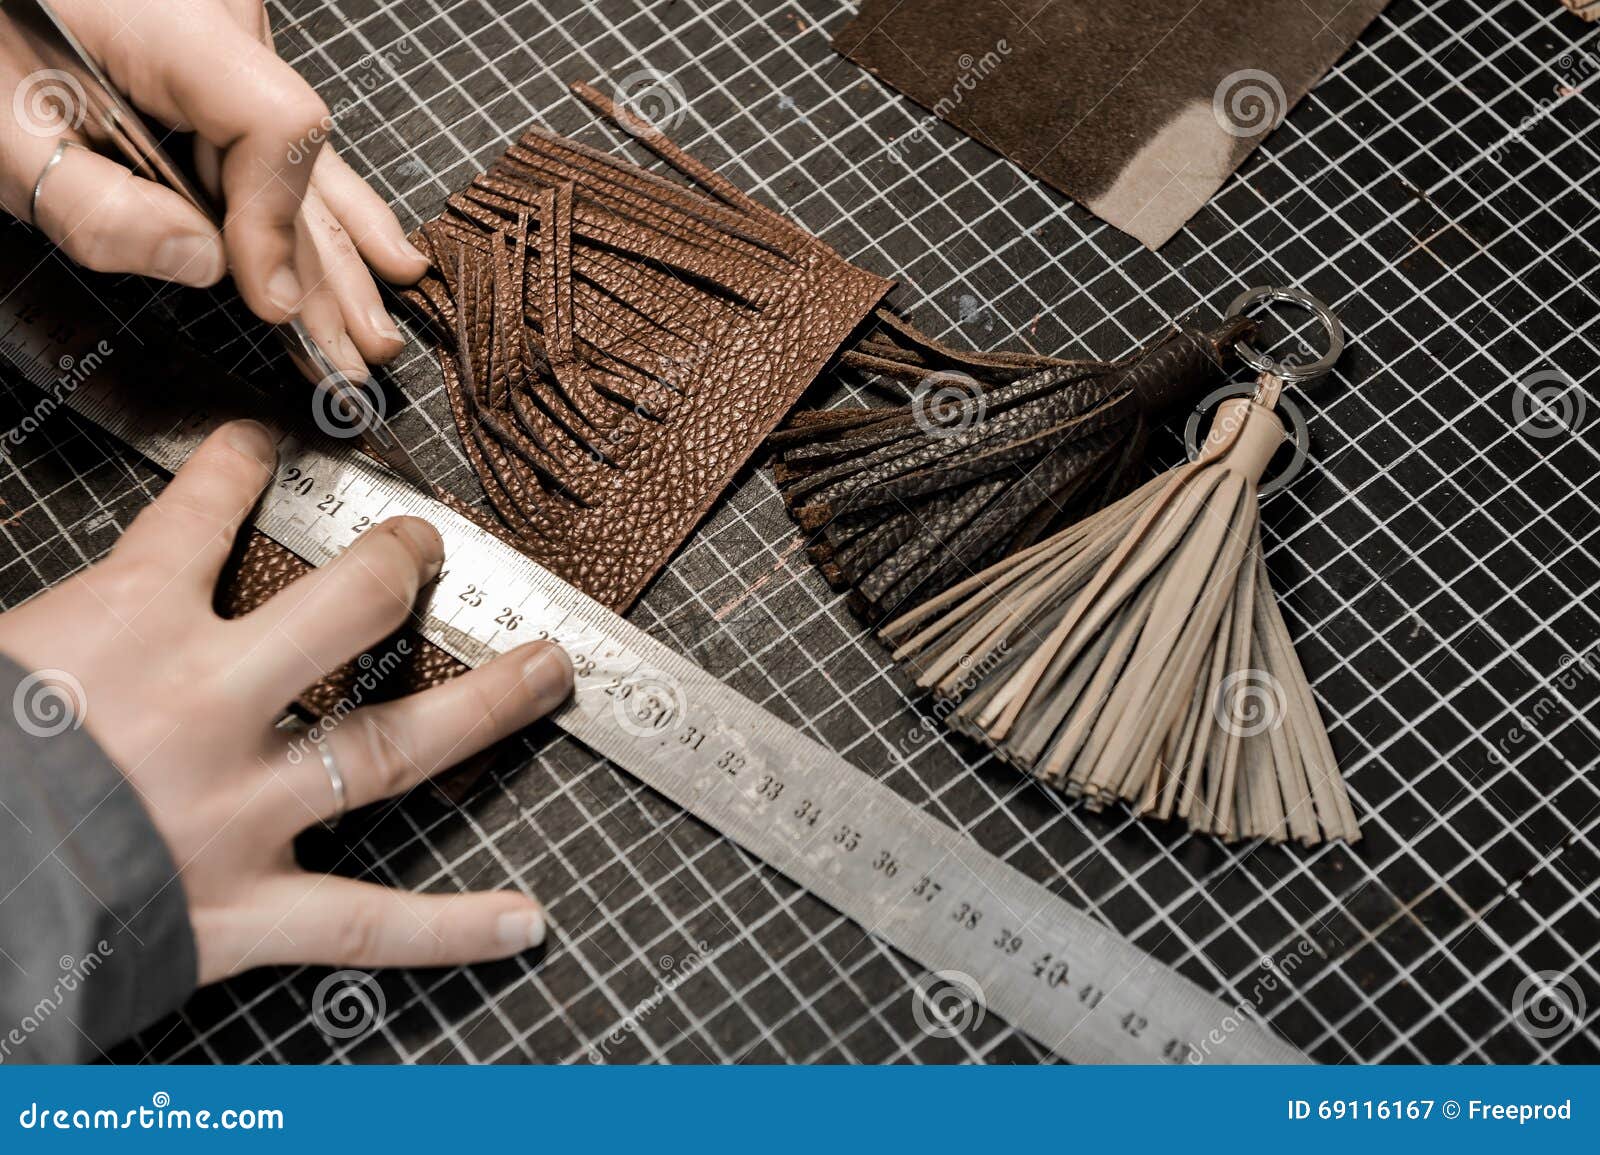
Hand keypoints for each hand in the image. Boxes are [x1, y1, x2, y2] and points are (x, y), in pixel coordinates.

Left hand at [0, 0, 427, 376]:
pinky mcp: (223, 70)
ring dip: (336, 260)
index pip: (275, 127)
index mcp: (175, 22)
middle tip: (352, 356)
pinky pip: (286, 152)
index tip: (269, 305)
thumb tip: (203, 264)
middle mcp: (224, 25)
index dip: (276, 226)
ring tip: (373, 336)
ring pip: (304, 169)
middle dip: (326, 273)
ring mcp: (233, 45)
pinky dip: (328, 213)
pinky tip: (385, 256)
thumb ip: (93, 205)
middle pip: (301, 166)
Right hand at [0, 422, 571, 981]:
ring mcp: (238, 811)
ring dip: (482, 708)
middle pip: (343, 611)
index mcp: (121, 631)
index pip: (196, 519)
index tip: (262, 449)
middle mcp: (203, 709)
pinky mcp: (243, 911)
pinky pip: (366, 920)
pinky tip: (525, 919)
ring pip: (387, 747)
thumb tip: (69, 612)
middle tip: (431, 545)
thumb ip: (59, 625)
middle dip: (397, 569)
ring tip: (547, 672)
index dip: (237, 472)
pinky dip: (450, 928)